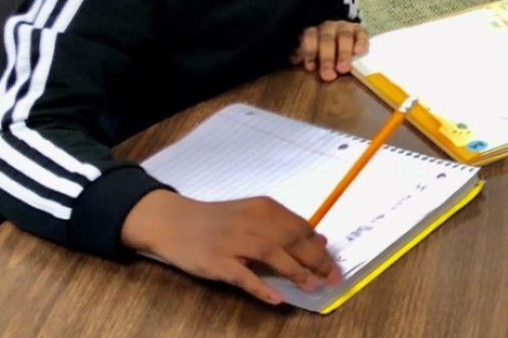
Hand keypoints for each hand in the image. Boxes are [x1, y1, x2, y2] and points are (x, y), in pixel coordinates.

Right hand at [122, 190, 340, 304]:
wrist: (172, 221)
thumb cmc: (218, 221)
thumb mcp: (252, 215)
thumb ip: (284, 226)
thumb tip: (321, 240)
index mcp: (263, 208)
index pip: (300, 227)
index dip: (319, 247)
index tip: (334, 264)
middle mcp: (250, 221)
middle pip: (291, 239)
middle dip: (316, 260)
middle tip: (332, 278)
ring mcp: (232, 241)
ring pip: (271, 254)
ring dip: (295, 271)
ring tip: (313, 286)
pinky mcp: (216, 261)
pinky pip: (242, 275)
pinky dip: (261, 286)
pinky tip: (277, 298)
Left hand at [290, 20, 368, 81]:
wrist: (339, 27)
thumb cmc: (321, 43)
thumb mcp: (309, 47)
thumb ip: (302, 53)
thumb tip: (293, 59)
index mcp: (313, 31)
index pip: (309, 37)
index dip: (310, 52)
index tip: (311, 67)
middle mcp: (328, 27)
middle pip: (327, 40)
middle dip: (327, 58)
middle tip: (329, 75)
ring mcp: (344, 27)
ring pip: (344, 37)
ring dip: (343, 54)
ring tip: (344, 69)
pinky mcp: (359, 29)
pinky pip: (361, 34)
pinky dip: (360, 43)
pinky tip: (359, 52)